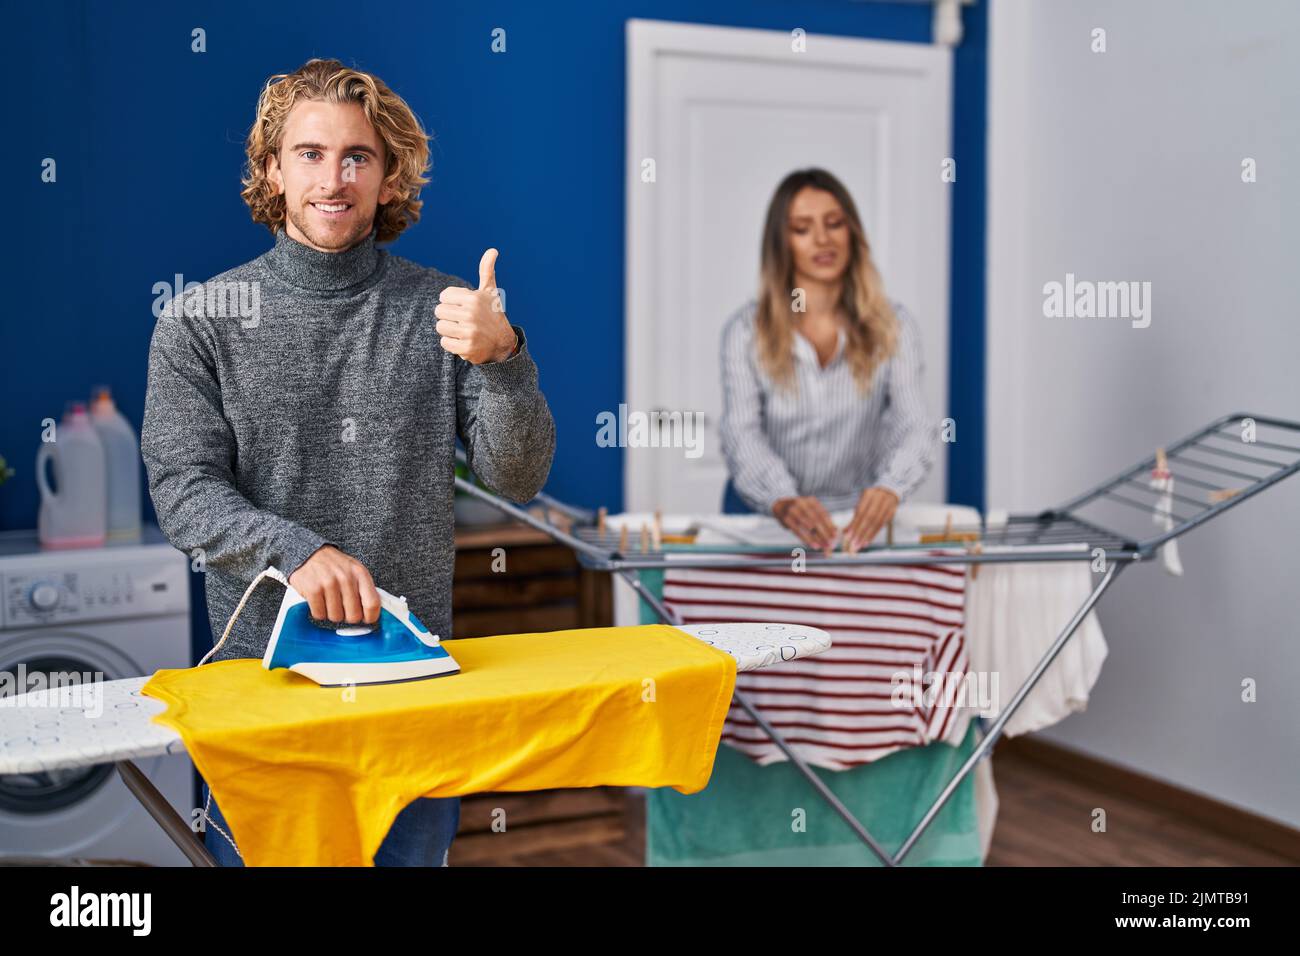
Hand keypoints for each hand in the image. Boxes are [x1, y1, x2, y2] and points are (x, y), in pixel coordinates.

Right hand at [288, 545, 380, 624]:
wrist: (309, 554)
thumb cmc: (335, 566)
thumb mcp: (354, 570)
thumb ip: (365, 589)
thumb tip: (373, 613)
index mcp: (360, 573)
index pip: (373, 603)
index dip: (371, 617)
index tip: (367, 619)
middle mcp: (346, 578)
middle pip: (354, 615)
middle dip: (348, 616)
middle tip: (343, 608)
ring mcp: (329, 583)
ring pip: (336, 617)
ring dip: (332, 613)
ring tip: (329, 601)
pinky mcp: (313, 589)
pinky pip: (319, 614)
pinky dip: (319, 612)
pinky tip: (319, 601)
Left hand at [435, 248, 518, 363]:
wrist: (502, 343)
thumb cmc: (492, 314)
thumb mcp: (490, 292)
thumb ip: (487, 270)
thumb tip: (493, 250)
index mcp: (473, 298)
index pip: (443, 296)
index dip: (452, 302)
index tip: (464, 307)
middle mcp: (471, 314)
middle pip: (439, 311)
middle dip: (449, 316)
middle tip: (463, 320)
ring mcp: (469, 332)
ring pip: (440, 327)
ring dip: (450, 330)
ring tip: (464, 330)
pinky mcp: (466, 348)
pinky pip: (444, 343)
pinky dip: (452, 344)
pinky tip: (464, 341)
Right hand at [772, 495, 839, 553]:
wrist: (780, 505)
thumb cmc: (800, 511)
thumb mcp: (811, 511)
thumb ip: (822, 520)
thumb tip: (836, 531)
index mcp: (811, 501)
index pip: (823, 514)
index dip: (830, 525)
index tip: (835, 536)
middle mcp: (802, 503)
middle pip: (816, 521)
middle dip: (825, 534)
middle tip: (830, 544)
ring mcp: (793, 510)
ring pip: (808, 526)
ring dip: (817, 538)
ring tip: (823, 547)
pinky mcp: (786, 518)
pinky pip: (798, 530)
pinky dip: (806, 539)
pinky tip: (813, 545)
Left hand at [841, 487, 899, 553]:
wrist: (890, 490)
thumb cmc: (871, 499)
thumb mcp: (863, 502)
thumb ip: (855, 516)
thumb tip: (845, 531)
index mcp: (869, 494)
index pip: (861, 512)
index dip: (854, 524)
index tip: (848, 535)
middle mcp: (879, 498)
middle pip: (869, 518)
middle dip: (861, 532)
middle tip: (854, 544)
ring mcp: (888, 505)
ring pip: (877, 522)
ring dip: (868, 535)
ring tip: (860, 545)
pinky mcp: (892, 511)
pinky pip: (882, 525)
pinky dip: (874, 534)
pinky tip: (868, 541)